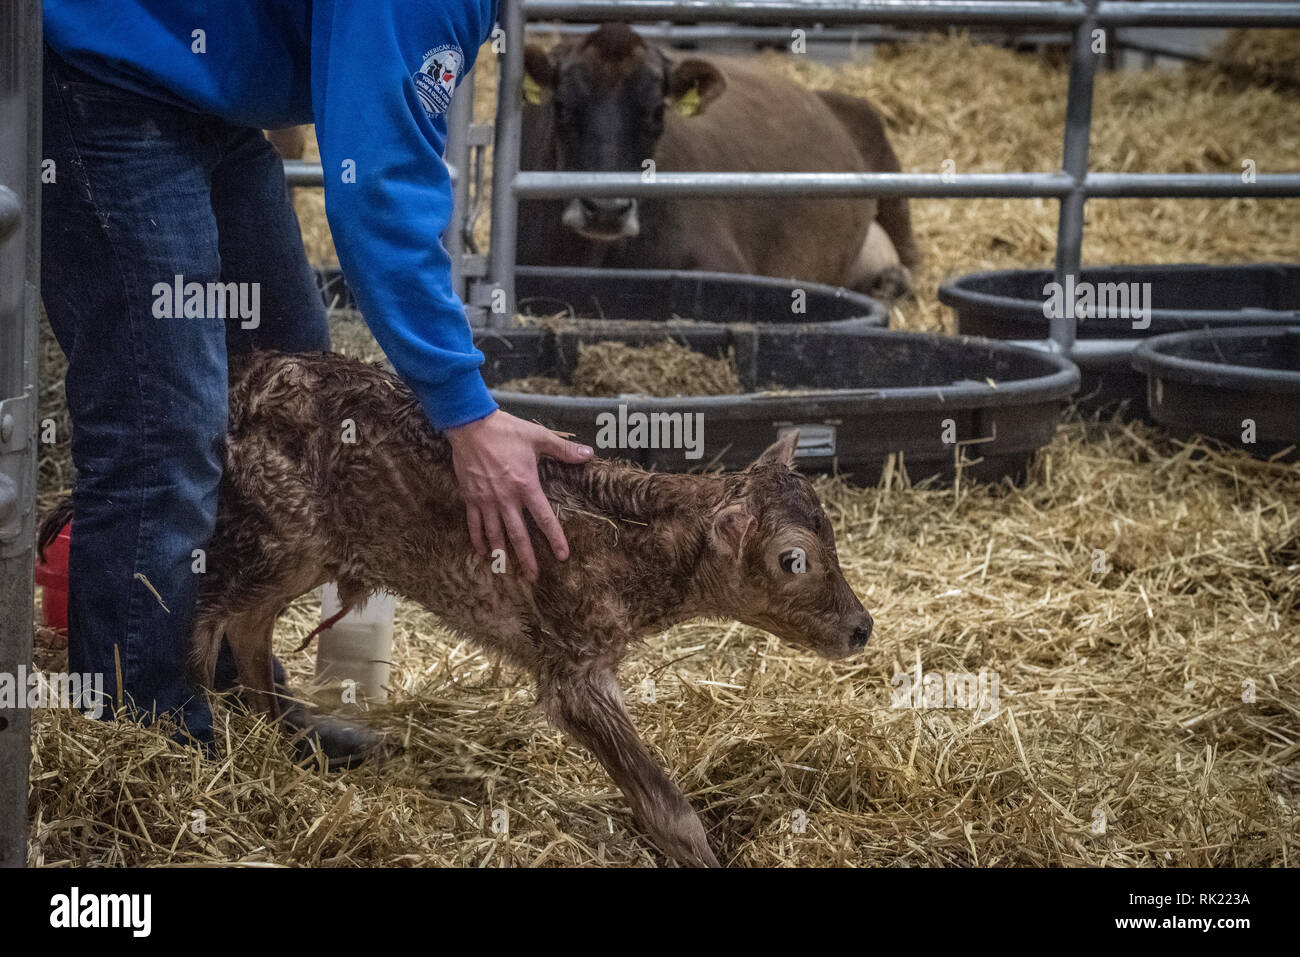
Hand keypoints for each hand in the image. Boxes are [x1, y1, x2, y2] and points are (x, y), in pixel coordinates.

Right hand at [445, 410, 592, 579]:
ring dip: (502, 554)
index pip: (544, 518)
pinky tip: (482, 552)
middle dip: (526, 558)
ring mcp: (486, 500)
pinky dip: (478, 539)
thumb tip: (589, 455)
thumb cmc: (506, 430)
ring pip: (495, 534)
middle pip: (518, 534)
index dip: (555, 538)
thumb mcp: (538, 437)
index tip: (562, 556)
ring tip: (506, 571)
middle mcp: (506, 498)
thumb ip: (563, 450)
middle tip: (533, 577)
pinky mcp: (470, 497)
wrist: (470, 425)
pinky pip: (474, 523)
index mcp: (526, 485)